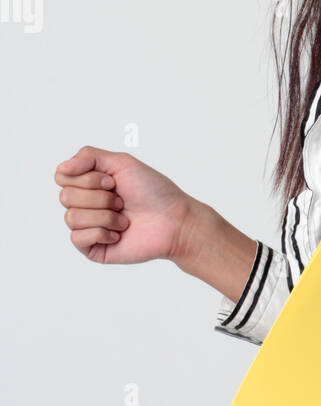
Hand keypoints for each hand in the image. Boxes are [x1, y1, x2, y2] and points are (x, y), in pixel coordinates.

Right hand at [54, 145, 192, 264]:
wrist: (174, 220)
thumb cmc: (153, 191)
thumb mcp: (122, 162)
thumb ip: (88, 156)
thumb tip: (61, 168)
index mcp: (89, 184)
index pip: (62, 177)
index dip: (87, 178)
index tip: (111, 181)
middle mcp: (85, 205)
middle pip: (66, 197)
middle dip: (100, 197)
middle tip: (122, 201)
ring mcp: (88, 227)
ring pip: (71, 217)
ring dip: (105, 215)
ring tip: (124, 219)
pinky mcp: (92, 248)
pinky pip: (77, 238)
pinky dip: (102, 233)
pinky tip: (119, 234)